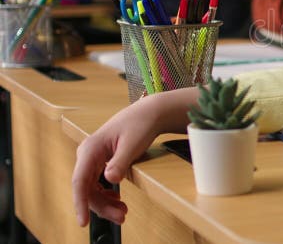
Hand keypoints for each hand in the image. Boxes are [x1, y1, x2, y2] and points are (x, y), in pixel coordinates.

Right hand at [71, 98, 159, 226]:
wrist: (148, 113)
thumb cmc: (140, 124)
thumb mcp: (132, 144)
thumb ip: (120, 162)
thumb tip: (109, 179)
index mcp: (91, 149)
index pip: (80, 181)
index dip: (80, 203)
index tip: (83, 222)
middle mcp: (87, 154)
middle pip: (86, 188)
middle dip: (101, 206)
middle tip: (121, 216)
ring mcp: (92, 158)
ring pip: (92, 188)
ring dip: (105, 202)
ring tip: (122, 212)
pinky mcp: (100, 161)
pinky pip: (97, 183)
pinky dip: (106, 194)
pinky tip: (117, 200)